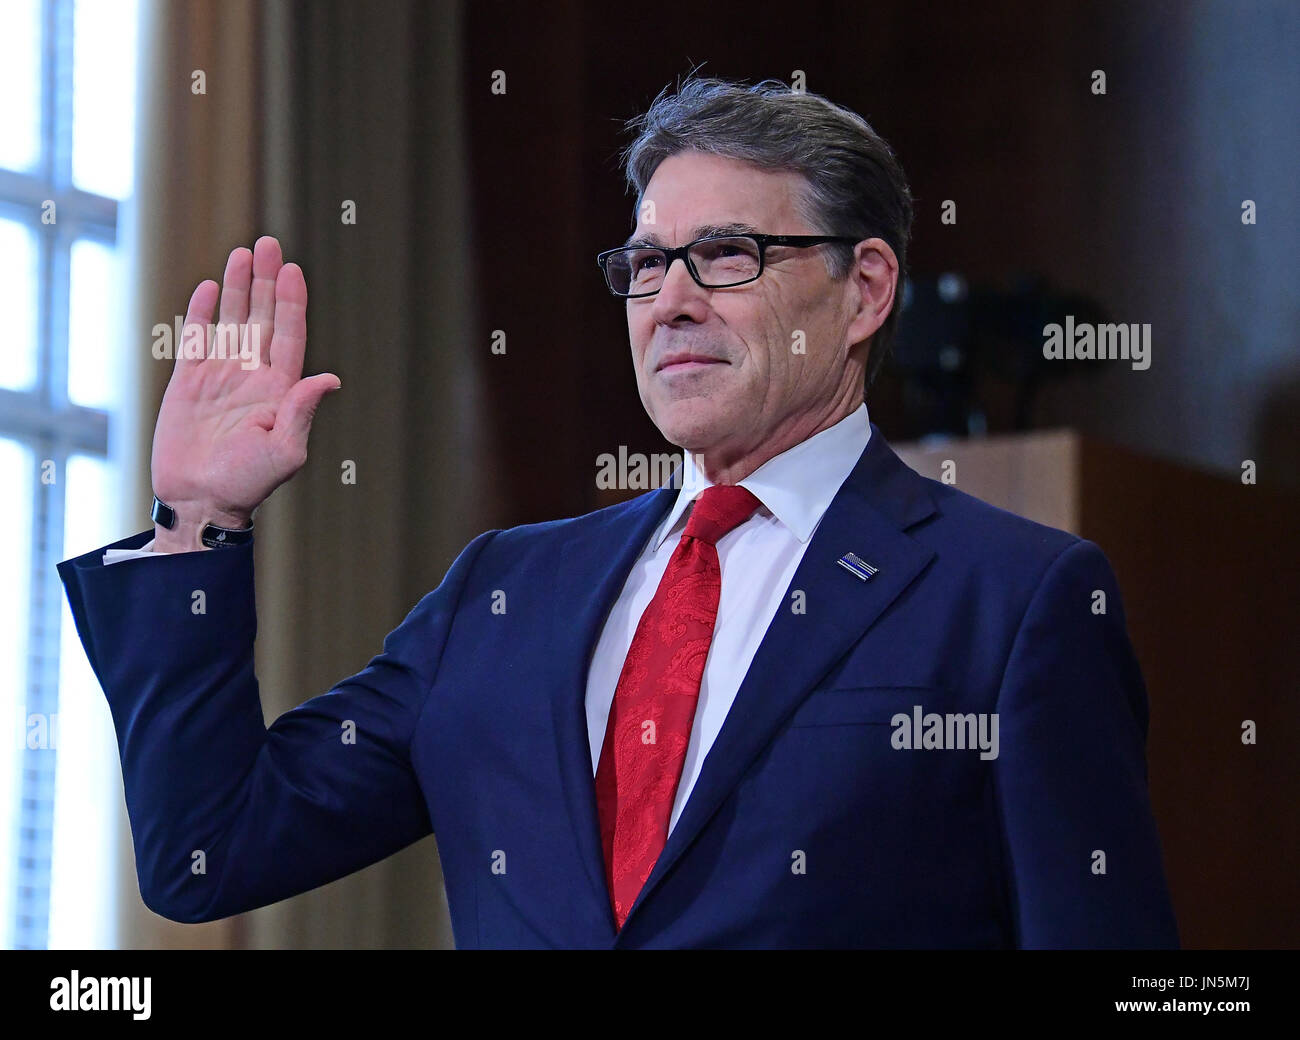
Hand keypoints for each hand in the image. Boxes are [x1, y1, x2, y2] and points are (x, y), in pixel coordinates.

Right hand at [150, 236, 339, 549]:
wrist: (201, 502)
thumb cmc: (248, 484)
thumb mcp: (286, 451)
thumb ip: (302, 411)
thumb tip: (329, 378)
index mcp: (279, 389)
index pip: (290, 334)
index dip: (292, 302)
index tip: (293, 269)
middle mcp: (252, 375)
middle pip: (263, 317)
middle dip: (267, 281)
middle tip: (268, 243)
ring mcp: (220, 376)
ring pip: (232, 320)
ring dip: (238, 287)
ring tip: (243, 252)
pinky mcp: (188, 383)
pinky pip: (196, 340)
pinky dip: (200, 314)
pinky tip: (207, 288)